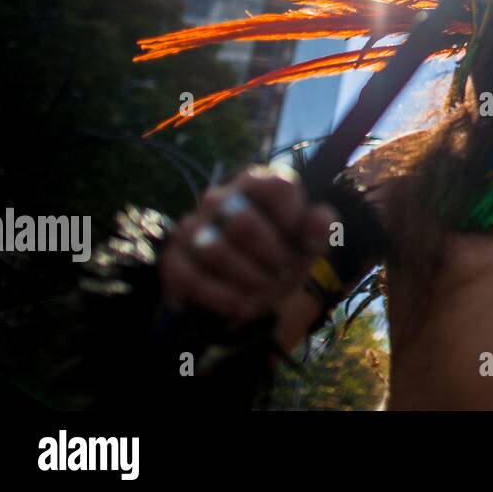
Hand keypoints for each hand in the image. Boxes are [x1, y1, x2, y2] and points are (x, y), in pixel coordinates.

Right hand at [160, 165, 338, 328]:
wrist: (245, 296)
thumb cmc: (278, 259)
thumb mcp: (306, 246)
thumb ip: (319, 230)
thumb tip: (319, 219)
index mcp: (256, 185)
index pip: (277, 187)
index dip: (292, 219)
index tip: (297, 242)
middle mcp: (220, 198)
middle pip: (243, 223)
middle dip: (270, 258)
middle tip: (281, 274)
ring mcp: (192, 228)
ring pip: (215, 251)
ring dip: (247, 280)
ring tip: (263, 293)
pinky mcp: (174, 260)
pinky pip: (192, 279)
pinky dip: (223, 298)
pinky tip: (241, 306)